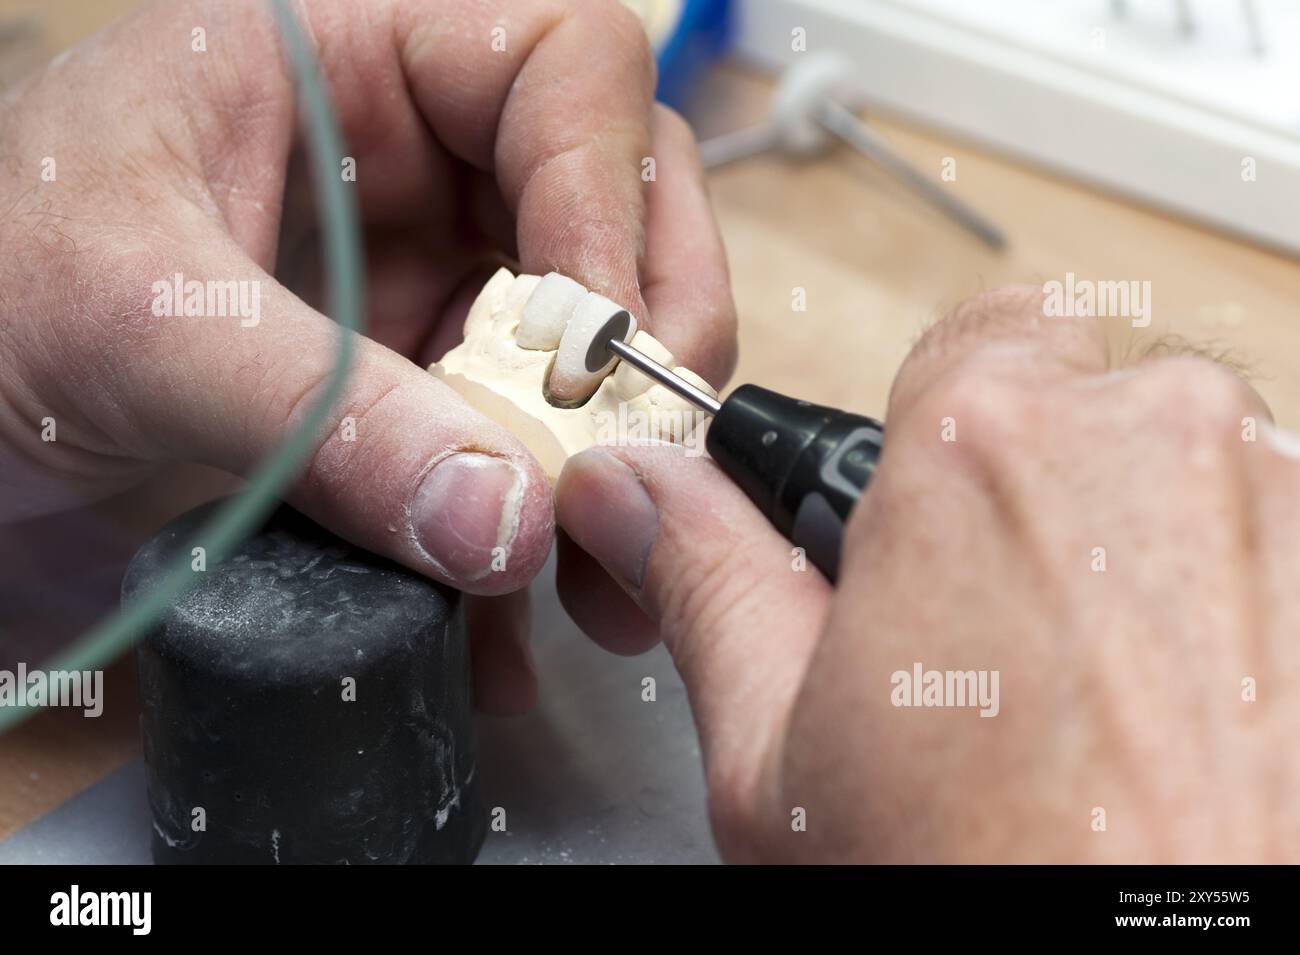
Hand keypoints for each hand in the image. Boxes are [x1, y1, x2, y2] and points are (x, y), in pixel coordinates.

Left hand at [0, 0, 735, 711]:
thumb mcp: (130, 321)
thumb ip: (317, 410)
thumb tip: (505, 520)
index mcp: (351, 54)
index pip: (562, 64)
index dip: (609, 193)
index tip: (594, 342)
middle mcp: (413, 157)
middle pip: (616, 206)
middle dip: (645, 342)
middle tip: (629, 468)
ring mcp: (419, 274)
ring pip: (584, 339)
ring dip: (608, 459)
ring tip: (597, 584)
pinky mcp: (407, 382)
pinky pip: (511, 442)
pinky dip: (524, 533)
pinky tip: (509, 631)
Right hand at [556, 286, 1298, 861]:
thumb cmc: (988, 892)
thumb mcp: (780, 753)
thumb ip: (707, 576)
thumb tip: (636, 488)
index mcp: (983, 450)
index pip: (970, 337)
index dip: (940, 440)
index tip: (930, 521)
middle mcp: (1156, 443)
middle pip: (1084, 410)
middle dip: (1038, 505)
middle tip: (996, 648)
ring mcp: (1285, 505)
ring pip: (1184, 480)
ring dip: (1142, 559)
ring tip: (1099, 710)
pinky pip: (1275, 545)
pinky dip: (1234, 613)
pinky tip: (1189, 724)